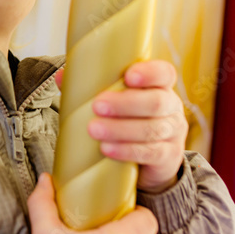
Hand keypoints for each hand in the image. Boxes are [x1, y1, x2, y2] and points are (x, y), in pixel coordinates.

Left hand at [87, 60, 187, 191]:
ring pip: (152, 129)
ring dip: (121, 129)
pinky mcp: (168, 157)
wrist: (148, 160)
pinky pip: (151, 153)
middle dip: (125, 104)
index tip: (128, 76)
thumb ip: (89, 87)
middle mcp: (171, 107)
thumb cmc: (127, 119)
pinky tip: (107, 149)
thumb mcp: (114, 101)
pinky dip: (127, 150)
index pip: (164, 73)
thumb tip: (61, 76)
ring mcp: (173, 133)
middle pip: (157, 102)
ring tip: (94, 130)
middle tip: (97, 106)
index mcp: (160, 86)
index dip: (149, 73)